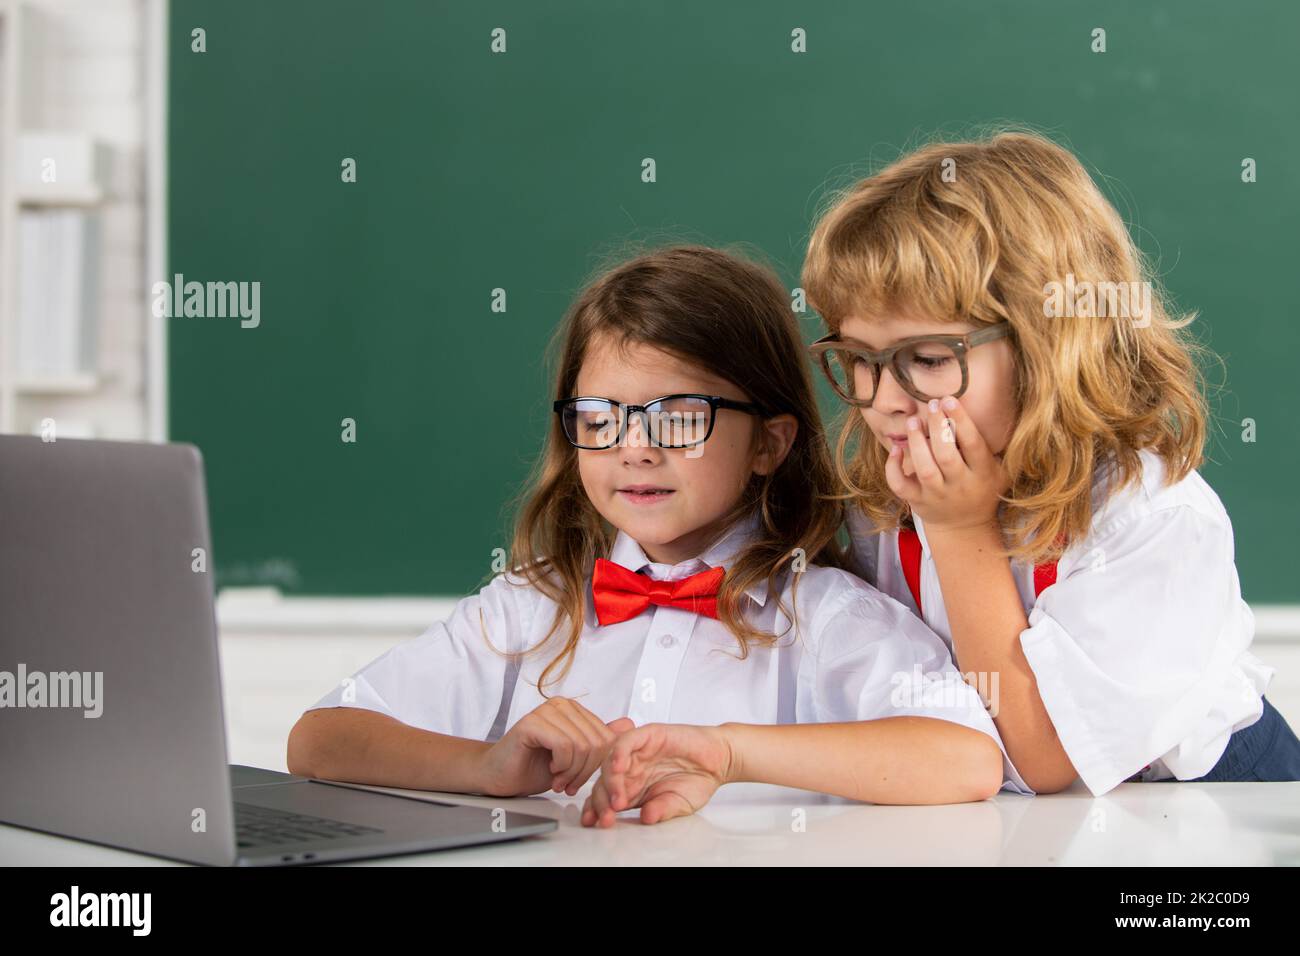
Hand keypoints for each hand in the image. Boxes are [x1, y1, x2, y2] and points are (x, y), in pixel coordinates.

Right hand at [477, 697, 634, 796]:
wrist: (500, 775)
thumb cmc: (535, 767)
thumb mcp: (576, 758)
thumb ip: (598, 740)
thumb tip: (629, 724)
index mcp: (574, 710)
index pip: (606, 737)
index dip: (598, 765)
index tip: (580, 779)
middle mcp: (562, 705)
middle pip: (596, 742)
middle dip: (586, 771)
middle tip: (568, 783)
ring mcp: (546, 711)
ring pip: (581, 745)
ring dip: (572, 772)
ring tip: (559, 779)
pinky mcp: (532, 723)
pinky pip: (564, 746)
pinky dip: (561, 766)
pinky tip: (551, 771)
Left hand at [580, 723, 733, 826]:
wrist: (719, 760)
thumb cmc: (698, 781)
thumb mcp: (679, 804)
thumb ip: (662, 810)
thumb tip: (647, 818)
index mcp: (633, 787)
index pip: (605, 798)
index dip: (598, 810)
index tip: (598, 823)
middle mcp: (631, 769)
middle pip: (603, 782)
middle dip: (601, 802)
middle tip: (608, 817)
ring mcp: (637, 752)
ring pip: (610, 762)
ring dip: (610, 782)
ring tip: (617, 801)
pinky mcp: (648, 735)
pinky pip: (626, 741)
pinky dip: (619, 753)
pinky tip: (619, 767)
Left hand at [886, 395, 1008, 533]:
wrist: (965, 528)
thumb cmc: (982, 490)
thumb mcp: (998, 471)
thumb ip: (992, 447)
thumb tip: (988, 408)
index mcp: (983, 473)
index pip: (973, 444)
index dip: (962, 420)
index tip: (949, 399)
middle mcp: (960, 485)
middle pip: (947, 455)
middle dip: (938, 427)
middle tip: (931, 404)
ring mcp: (937, 495)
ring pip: (925, 469)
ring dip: (917, 443)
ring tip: (913, 422)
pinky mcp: (918, 502)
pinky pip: (901, 486)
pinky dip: (893, 468)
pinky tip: (895, 449)